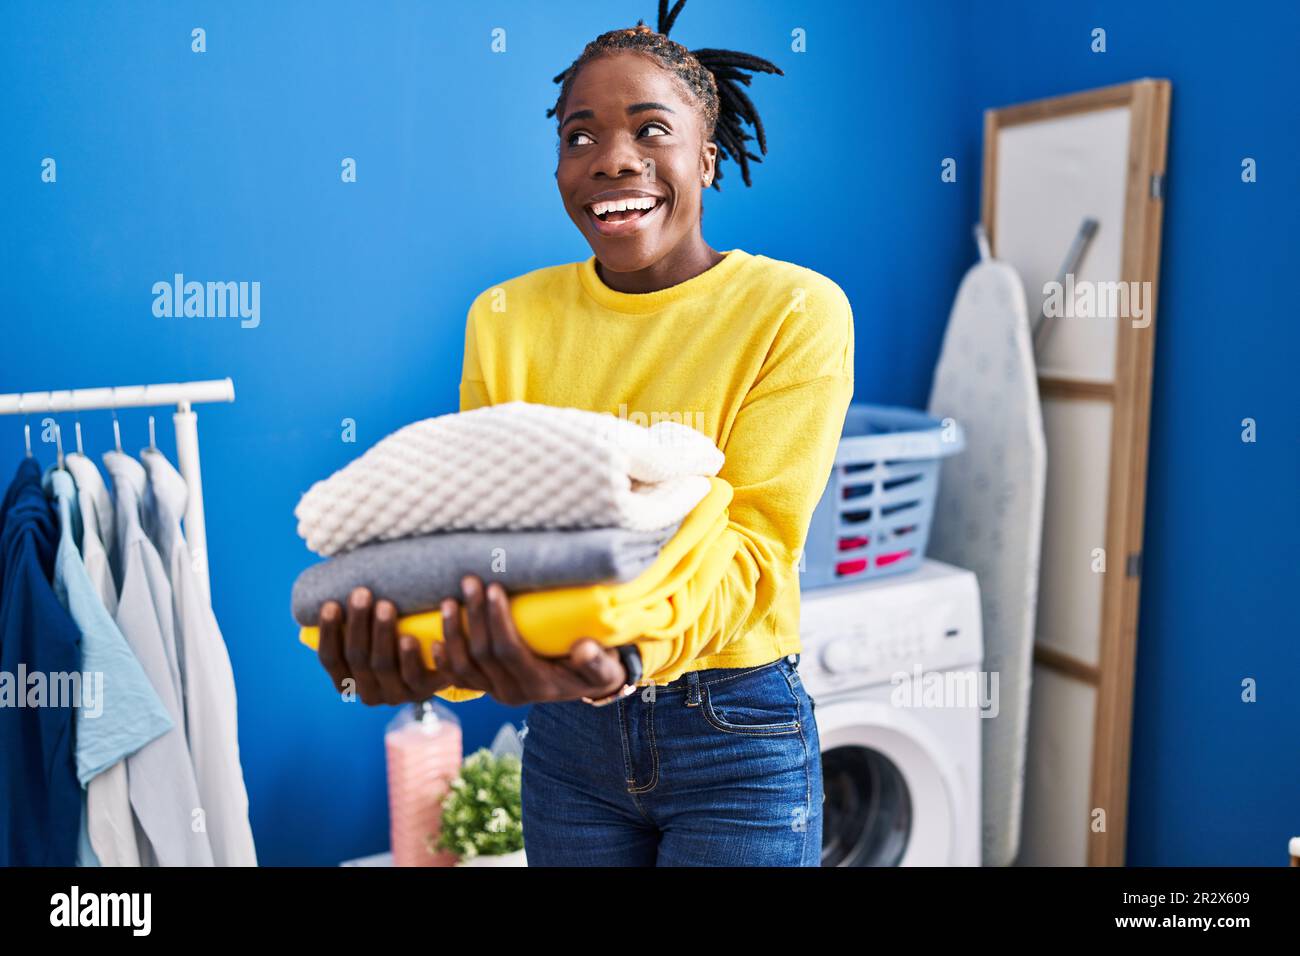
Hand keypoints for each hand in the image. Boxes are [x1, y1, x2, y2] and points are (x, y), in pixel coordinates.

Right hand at [316, 587, 456, 704]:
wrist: (439, 663)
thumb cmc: (395, 638)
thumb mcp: (372, 634)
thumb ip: (358, 617)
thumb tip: (335, 575)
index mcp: (347, 681)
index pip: (330, 659)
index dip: (328, 633)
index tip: (331, 604)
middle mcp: (368, 693)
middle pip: (358, 657)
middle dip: (358, 623)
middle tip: (363, 593)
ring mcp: (396, 694)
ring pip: (384, 665)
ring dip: (382, 633)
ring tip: (386, 605)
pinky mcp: (423, 691)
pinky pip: (414, 676)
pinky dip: (410, 656)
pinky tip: (410, 637)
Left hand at [435, 575, 628, 706]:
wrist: (586, 685)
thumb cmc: (596, 667)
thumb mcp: (604, 667)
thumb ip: (597, 661)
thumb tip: (585, 648)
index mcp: (538, 685)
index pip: (508, 650)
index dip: (497, 620)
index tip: (493, 587)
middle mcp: (513, 693)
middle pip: (482, 654)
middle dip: (473, 615)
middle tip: (468, 581)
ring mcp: (495, 692)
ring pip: (463, 667)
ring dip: (452, 633)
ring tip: (449, 601)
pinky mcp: (486, 688)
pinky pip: (457, 678)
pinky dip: (443, 660)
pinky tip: (432, 639)